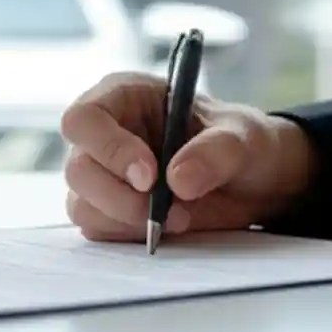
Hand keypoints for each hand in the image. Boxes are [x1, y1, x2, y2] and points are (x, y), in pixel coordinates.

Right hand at [59, 72, 314, 241]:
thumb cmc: (242, 142)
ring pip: (82, 205)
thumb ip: (216, 151)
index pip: (85, 118)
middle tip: (169, 211)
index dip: (108, 149)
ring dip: (128, 220)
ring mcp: (103, 174)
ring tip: (180, 218)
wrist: (252, 182)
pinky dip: (130, 235)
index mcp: (125, 96)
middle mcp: (105, 133)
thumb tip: (178, 179)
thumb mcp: (243, 138)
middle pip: (78, 169)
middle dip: (120, 197)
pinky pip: (99, 229)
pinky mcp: (109, 209)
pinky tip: (167, 226)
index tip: (149, 177)